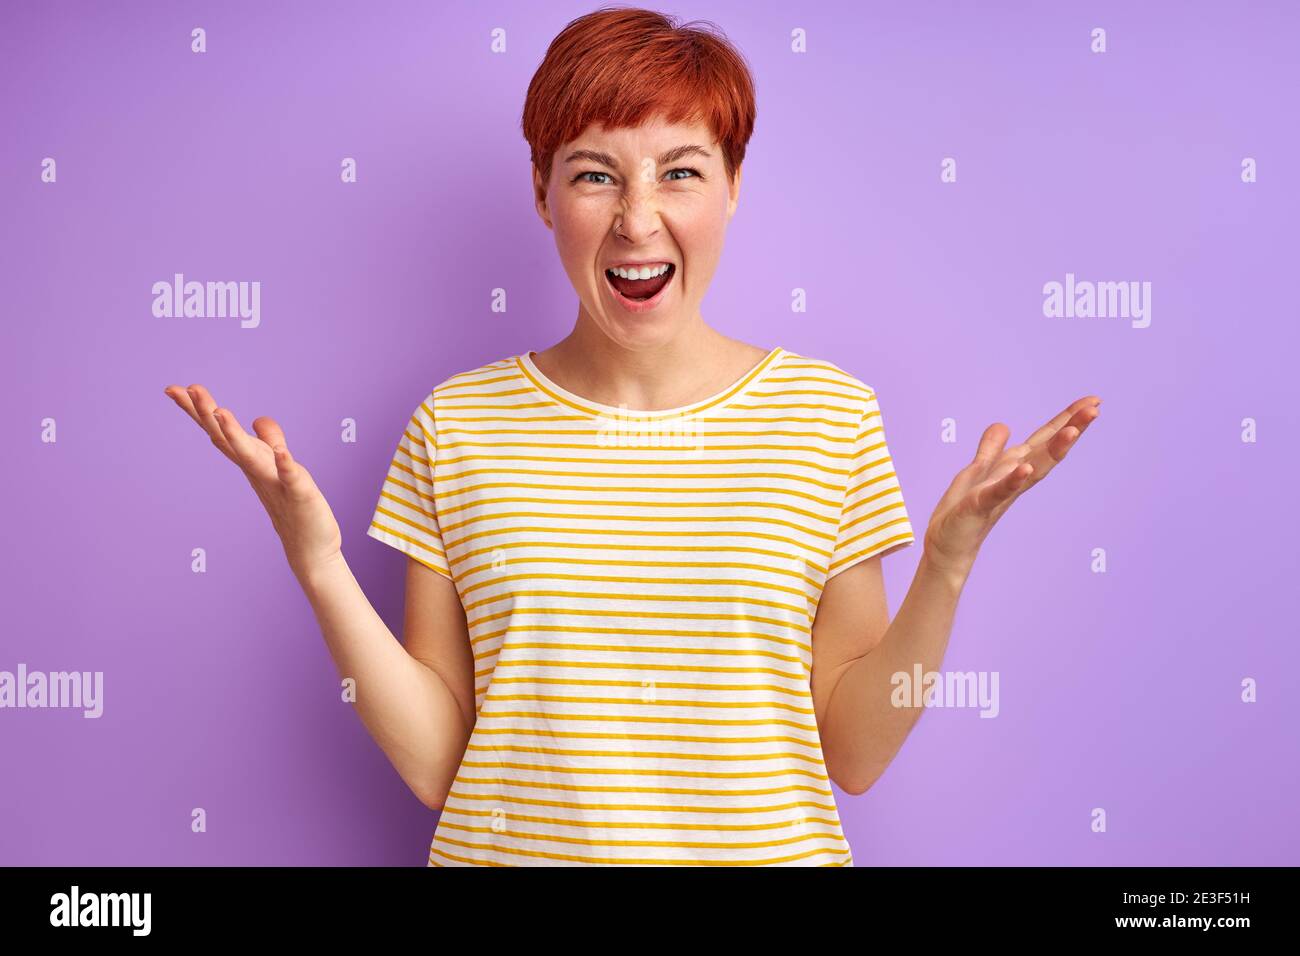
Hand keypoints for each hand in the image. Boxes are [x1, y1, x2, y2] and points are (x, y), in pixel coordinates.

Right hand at [163, 383, 342, 575]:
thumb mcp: (279, 465)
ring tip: (220, 411)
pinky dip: (285, 465)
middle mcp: (257, 471)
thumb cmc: (293, 507)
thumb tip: (258, 419)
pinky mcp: (300, 496)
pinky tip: (281, 453)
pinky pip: (291, 478)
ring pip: (251, 456)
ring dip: (234, 435)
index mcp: (251, 461)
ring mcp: (276, 483)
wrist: (310, 548)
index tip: (173, 389)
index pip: (219, 432)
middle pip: (226, 440)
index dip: (198, 411)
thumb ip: (269, 442)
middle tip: (187, 389)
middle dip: (207, 414)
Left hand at [923, 395, 1102, 575]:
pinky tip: (1026, 467)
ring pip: (1032, 469)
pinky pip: (999, 491)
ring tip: (1073, 430)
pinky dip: (1013, 479)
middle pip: (1047, 451)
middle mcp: (1014, 481)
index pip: (1043, 440)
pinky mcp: (979, 506)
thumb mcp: (977, 471)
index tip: (1092, 400)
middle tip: (1095, 408)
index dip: (1065, 420)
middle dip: (1071, 429)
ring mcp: (999, 494)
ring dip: (1053, 450)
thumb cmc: (963, 511)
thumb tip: (1003, 425)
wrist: (947, 546)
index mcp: (1013, 468)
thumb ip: (991, 449)